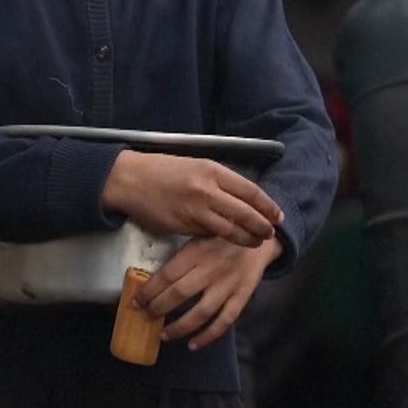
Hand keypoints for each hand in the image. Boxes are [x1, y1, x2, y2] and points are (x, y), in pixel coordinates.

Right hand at [100, 150, 282, 246]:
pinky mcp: (184, 226)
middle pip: (245, 213)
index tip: (277, 215)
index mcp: (212, 170)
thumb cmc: (162, 170)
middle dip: (261, 226)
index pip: (250, 191)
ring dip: (246, 238)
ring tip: (255, 242)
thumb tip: (240, 198)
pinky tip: (228, 243)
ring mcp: (196, 210)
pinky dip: (222, 240)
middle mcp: (207, 190)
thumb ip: (218, 181)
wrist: (130, 179)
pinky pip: (209, 235)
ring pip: (230, 229)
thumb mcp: (195, 165)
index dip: (267, 206)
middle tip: (270, 234)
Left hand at [135, 236, 281, 350]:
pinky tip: (193, 345)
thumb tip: (152, 278)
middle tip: (145, 317)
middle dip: (158, 309)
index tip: (135, 302)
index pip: (167, 275)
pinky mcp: (242, 296)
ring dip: (179, 327)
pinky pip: (224, 321)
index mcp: (196, 251)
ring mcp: (228, 285)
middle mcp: (211, 269)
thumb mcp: (199, 235)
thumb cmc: (221, 238)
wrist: (259, 238)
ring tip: (164, 335)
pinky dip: (208, 336)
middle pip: (179, 294)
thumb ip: (182, 256)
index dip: (148, 291)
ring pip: (201, 312)